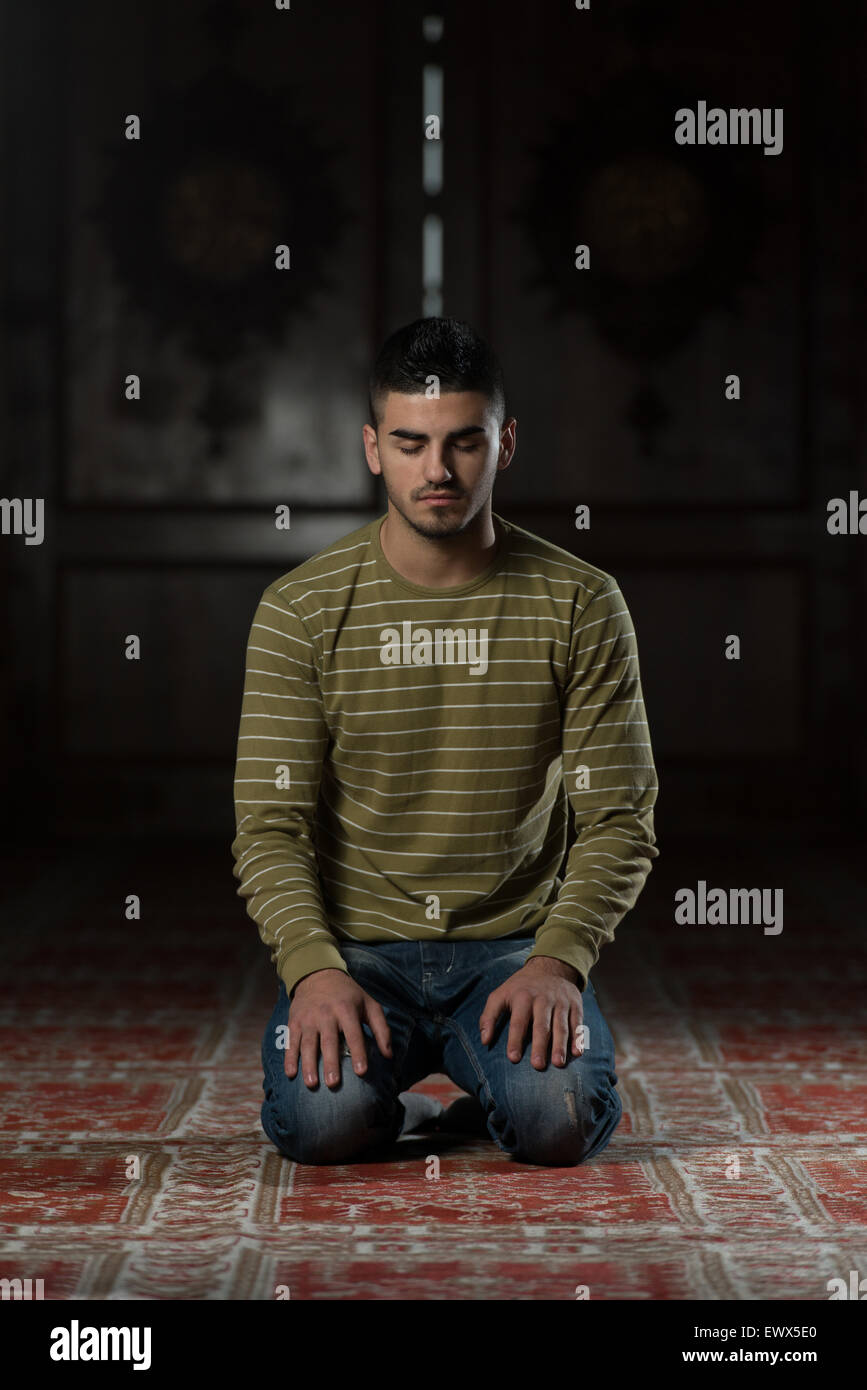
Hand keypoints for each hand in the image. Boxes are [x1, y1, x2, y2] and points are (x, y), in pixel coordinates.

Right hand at [284, 969, 392, 1088]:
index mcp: (346, 1009)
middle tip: (333, 1084)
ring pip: (307, 1044)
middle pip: (329, 1041)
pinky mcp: (294, 1022)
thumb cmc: (348, 995)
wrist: (318, 975)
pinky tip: (290, 1073)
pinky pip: (291, 1041)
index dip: (358, 1053)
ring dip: (308, 1065)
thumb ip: (381, 1029)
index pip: (354, 1034)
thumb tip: (389, 1055)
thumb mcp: (369, 1004)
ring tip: (311, 1084)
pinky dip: (289, 1058)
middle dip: (331, 1063)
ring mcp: (308, 1018)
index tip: (361, 1072)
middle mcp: (326, 1014)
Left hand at [478, 956, 583, 1068]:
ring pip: (561, 1026)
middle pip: (541, 1025)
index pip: (518, 1021)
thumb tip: (485, 1040)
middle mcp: (543, 999)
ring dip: (560, 1045)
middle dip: (540, 1045)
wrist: (550, 966)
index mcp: (523, 997)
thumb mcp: (501, 994)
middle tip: (537, 1065)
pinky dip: (578, 1037)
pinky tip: (577, 1053)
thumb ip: (489, 1016)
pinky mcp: (575, 1005)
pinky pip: (577, 1022)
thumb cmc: (521, 987)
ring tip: (558, 1063)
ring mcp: (561, 1002)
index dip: (515, 1039)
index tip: (513, 1058)